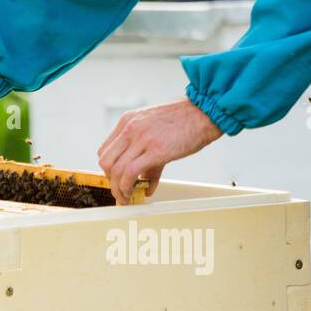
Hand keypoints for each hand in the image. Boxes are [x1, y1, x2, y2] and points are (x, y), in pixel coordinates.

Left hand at [97, 100, 222, 204]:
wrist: (205, 112)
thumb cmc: (185, 120)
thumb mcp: (155, 130)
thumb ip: (146, 154)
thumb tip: (145, 182)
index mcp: (128, 121)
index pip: (105, 150)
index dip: (109, 170)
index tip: (116, 180)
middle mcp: (130, 128)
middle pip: (106, 161)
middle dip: (110, 182)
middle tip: (120, 192)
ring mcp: (142, 138)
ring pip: (115, 169)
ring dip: (118, 189)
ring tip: (126, 198)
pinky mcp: (156, 150)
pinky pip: (131, 172)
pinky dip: (127, 187)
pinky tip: (134, 193)